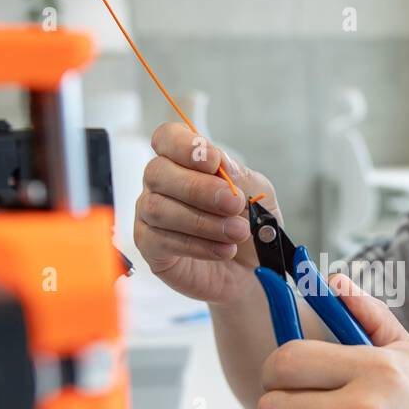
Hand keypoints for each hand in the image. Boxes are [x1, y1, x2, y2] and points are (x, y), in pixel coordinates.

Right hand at [133, 122, 277, 304]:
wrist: (254, 270)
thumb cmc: (250, 226)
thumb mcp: (259, 195)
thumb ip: (240, 177)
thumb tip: (222, 164)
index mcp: (183, 162)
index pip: (167, 138)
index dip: (185, 146)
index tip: (214, 162)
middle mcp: (161, 185)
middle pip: (158, 172)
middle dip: (199, 189)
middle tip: (234, 204)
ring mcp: (150, 216)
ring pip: (159, 209)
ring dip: (203, 221)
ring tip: (237, 233)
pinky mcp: (151, 248)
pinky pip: (161, 240)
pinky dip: (197, 245)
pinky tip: (223, 250)